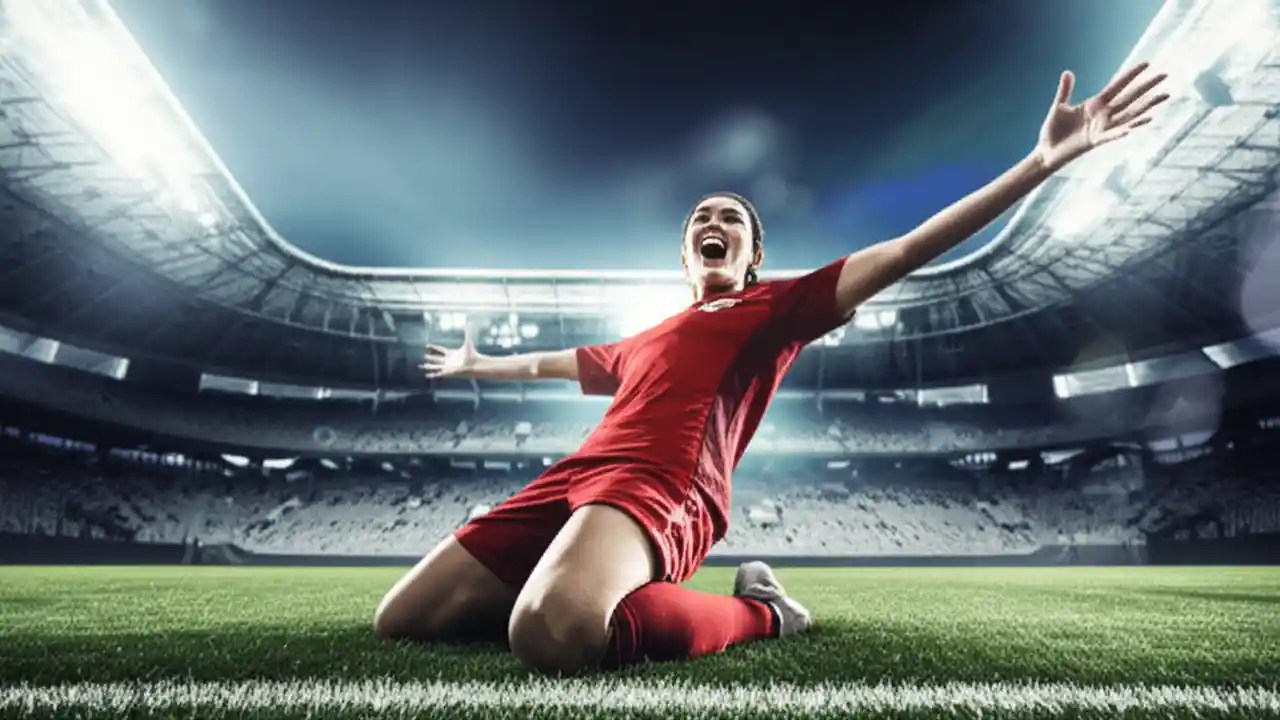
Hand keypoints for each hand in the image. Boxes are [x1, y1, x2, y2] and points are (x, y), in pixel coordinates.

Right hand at [419, 324, 479, 378]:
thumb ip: (468, 332)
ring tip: (422, 366)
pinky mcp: (447, 372)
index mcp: (451, 353)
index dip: (434, 348)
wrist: (474, 364)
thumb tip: (469, 322)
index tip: (427, 346)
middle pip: (437, 358)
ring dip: (429, 366)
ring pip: (436, 366)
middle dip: (431, 357)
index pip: (440, 350)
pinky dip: (432, 374)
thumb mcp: (468, 342)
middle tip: (425, 355)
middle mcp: (448, 360)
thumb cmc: (472, 354)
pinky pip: (438, 374)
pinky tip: (426, 375)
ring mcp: (447, 367)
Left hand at [1034, 62, 1169, 171]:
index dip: (1131, 75)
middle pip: (1130, 98)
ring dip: (1146, 107)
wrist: (1045, 151)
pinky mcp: (1094, 141)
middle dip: (1147, 87)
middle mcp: (1103, 115)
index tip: (1147, 64)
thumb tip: (1068, 72)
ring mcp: (1101, 128)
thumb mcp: (1059, 107)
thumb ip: (1065, 91)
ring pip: (1129, 115)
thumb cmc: (1053, 130)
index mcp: (1095, 104)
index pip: (1118, 86)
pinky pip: (1110, 136)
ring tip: (1163, 96)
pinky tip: (1131, 128)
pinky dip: (1119, 132)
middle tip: (1165, 75)